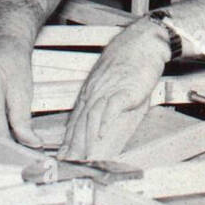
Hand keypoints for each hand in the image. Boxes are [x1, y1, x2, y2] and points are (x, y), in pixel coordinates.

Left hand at [60, 22, 168, 160]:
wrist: (142, 42)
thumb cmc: (130, 62)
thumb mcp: (114, 84)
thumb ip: (108, 104)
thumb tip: (105, 122)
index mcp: (91, 92)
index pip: (76, 119)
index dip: (68, 138)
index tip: (63, 154)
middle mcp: (94, 92)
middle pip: (80, 121)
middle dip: (72, 144)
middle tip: (67, 161)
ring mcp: (107, 90)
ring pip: (91, 117)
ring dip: (86, 138)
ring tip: (83, 156)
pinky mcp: (123, 90)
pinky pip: (110, 107)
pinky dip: (105, 122)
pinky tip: (101, 135)